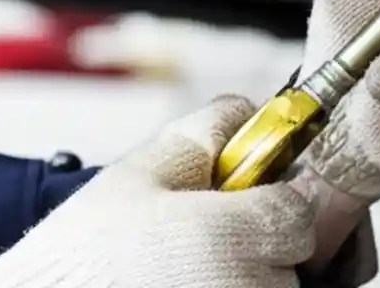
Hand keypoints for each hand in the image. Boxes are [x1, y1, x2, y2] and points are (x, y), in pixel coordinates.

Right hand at [0, 97, 313, 287]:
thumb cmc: (80, 258)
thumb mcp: (138, 175)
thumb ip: (203, 133)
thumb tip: (246, 110)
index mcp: (236, 239)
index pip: (299, 214)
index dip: (266, 206)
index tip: (234, 211)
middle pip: (292, 258)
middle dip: (258, 248)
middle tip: (202, 249)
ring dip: (248, 279)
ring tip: (188, 275)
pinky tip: (187, 287)